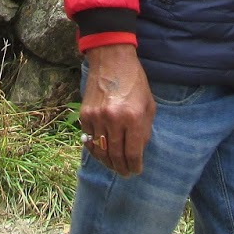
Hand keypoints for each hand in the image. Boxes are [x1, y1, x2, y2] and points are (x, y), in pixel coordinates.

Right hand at [78, 44, 153, 176]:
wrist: (112, 60)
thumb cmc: (135, 81)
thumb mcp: (148, 105)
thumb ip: (145, 129)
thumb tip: (138, 151)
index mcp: (133, 117)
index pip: (132, 153)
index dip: (135, 166)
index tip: (136, 170)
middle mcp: (113, 119)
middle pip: (115, 156)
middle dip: (121, 168)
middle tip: (125, 173)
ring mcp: (96, 117)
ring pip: (100, 151)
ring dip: (108, 163)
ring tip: (114, 166)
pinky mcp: (85, 114)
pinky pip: (88, 140)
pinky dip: (95, 150)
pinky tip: (102, 153)